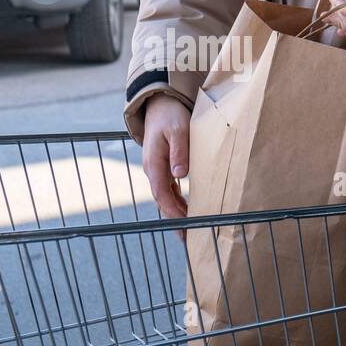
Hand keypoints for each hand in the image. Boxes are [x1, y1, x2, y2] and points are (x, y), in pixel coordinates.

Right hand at [142, 94, 189, 223]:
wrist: (161, 105)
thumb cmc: (170, 116)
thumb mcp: (177, 130)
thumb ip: (179, 150)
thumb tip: (179, 173)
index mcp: (154, 164)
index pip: (162, 194)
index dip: (172, 212)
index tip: (185, 226)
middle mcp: (154, 171)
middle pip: (164, 202)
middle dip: (175, 222)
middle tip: (189, 240)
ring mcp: (158, 171)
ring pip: (167, 199)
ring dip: (178, 216)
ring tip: (191, 234)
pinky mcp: (165, 169)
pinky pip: (171, 192)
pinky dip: (179, 205)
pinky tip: (190, 214)